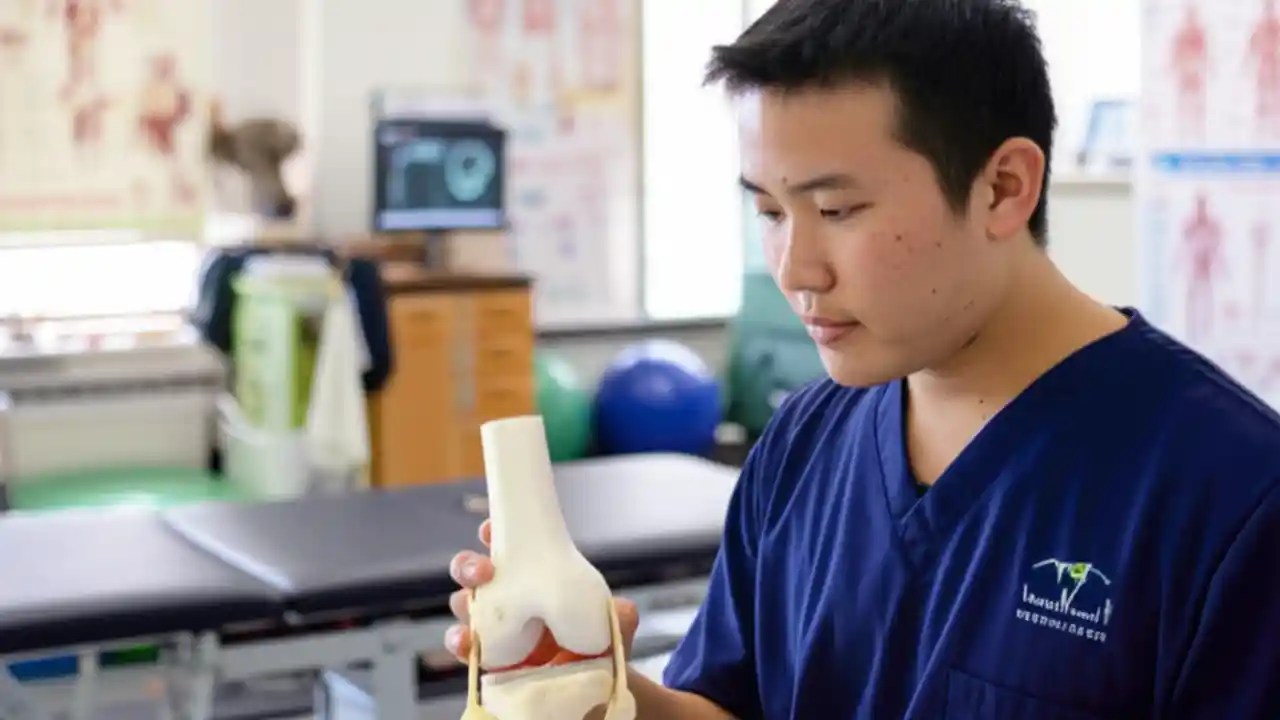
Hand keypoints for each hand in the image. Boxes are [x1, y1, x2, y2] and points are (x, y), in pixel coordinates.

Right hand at [444, 519, 641, 663]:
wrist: (592, 686)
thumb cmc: (595, 645)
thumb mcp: (612, 627)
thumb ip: (618, 617)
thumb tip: (622, 609)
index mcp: (533, 577)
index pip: (509, 548)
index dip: (495, 534)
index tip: (491, 529)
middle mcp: (507, 596)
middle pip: (475, 572)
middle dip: (471, 565)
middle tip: (484, 570)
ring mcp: (494, 627)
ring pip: (466, 605)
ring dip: (465, 600)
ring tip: (472, 603)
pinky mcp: (487, 658)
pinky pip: (465, 646)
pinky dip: (460, 641)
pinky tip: (467, 640)